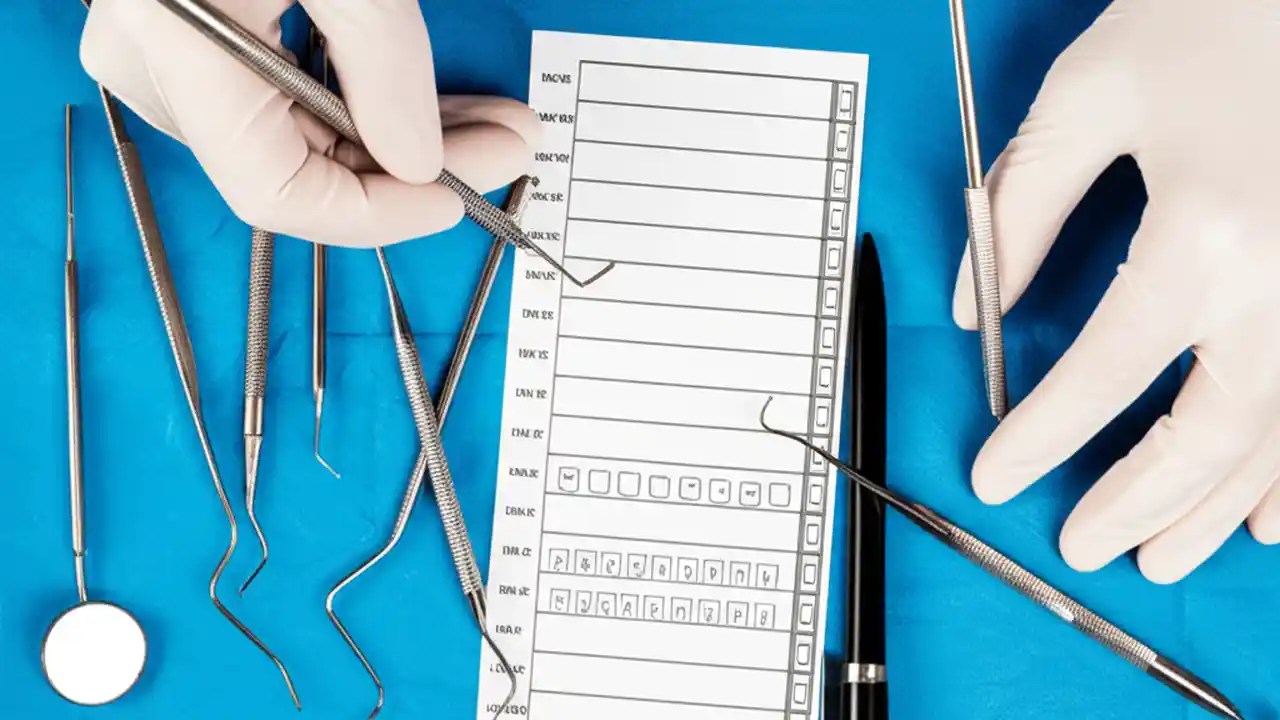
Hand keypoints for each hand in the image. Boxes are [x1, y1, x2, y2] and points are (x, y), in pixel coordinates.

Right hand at [80, 0, 538, 246]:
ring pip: (301, 141)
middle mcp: (158, 65)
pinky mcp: (204, 38)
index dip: (376, 214)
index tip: (459, 197)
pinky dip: (366, 105)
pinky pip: (289, 100)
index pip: (275, 191)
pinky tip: (431, 103)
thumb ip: (384, 63)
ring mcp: (176, 55)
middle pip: (299, 168)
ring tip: (489, 123)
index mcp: (172, 45)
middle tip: (506, 144)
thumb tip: (422, 162)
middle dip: (414, 168)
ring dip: (400, 140)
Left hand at [953, 0, 1279, 582]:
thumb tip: (979, 309)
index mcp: (1209, 232)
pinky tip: (1268, 514)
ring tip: (1162, 555)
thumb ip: (1023, 210)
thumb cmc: (1211, 14)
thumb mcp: (1088, 97)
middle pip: (1210, 431)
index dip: (1045, 434)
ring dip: (1218, 507)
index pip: (1106, 369)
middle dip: (1137, 499)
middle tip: (1081, 545)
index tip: (998, 474)